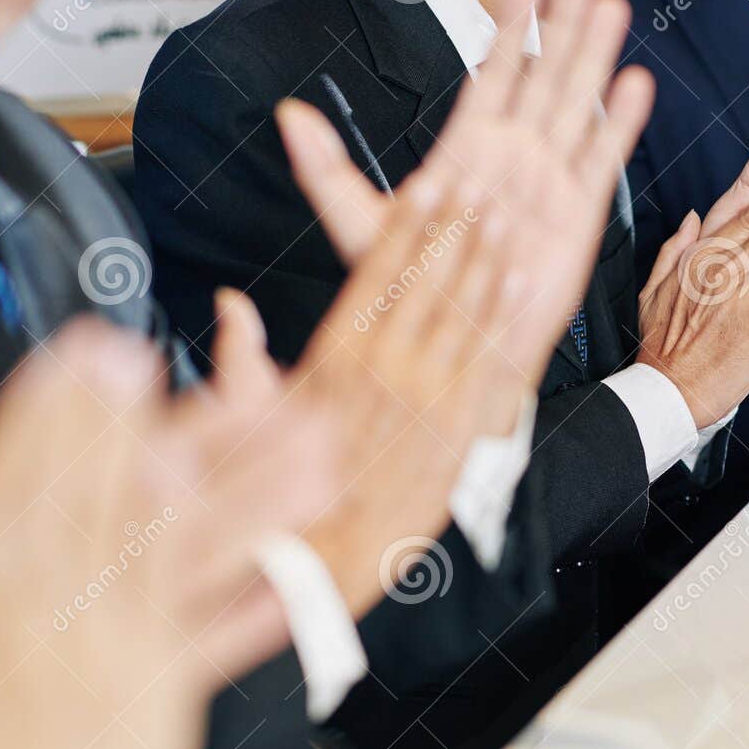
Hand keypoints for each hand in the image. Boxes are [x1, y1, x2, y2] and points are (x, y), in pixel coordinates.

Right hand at [262, 162, 524, 617]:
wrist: (321, 566)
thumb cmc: (281, 497)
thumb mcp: (244, 421)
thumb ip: (240, 357)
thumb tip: (229, 306)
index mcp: (333, 360)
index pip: (375, 275)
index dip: (404, 227)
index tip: (425, 186)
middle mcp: (383, 371)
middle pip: (425, 283)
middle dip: (452, 228)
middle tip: (476, 183)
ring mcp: (425, 401)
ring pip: (461, 314)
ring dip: (483, 260)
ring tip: (501, 216)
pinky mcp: (456, 432)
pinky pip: (486, 364)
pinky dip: (503, 319)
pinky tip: (519, 283)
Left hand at [281, 0, 652, 393]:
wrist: (452, 353)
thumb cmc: (407, 295)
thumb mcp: (358, 227)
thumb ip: (326, 170)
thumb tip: (288, 114)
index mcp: (467, 151)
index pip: (493, 73)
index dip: (509, 25)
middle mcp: (512, 159)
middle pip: (542, 75)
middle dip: (562, 23)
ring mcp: (547, 184)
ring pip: (574, 105)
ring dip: (594, 54)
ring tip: (612, 2)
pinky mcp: (575, 219)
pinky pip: (599, 162)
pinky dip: (617, 124)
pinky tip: (633, 83)